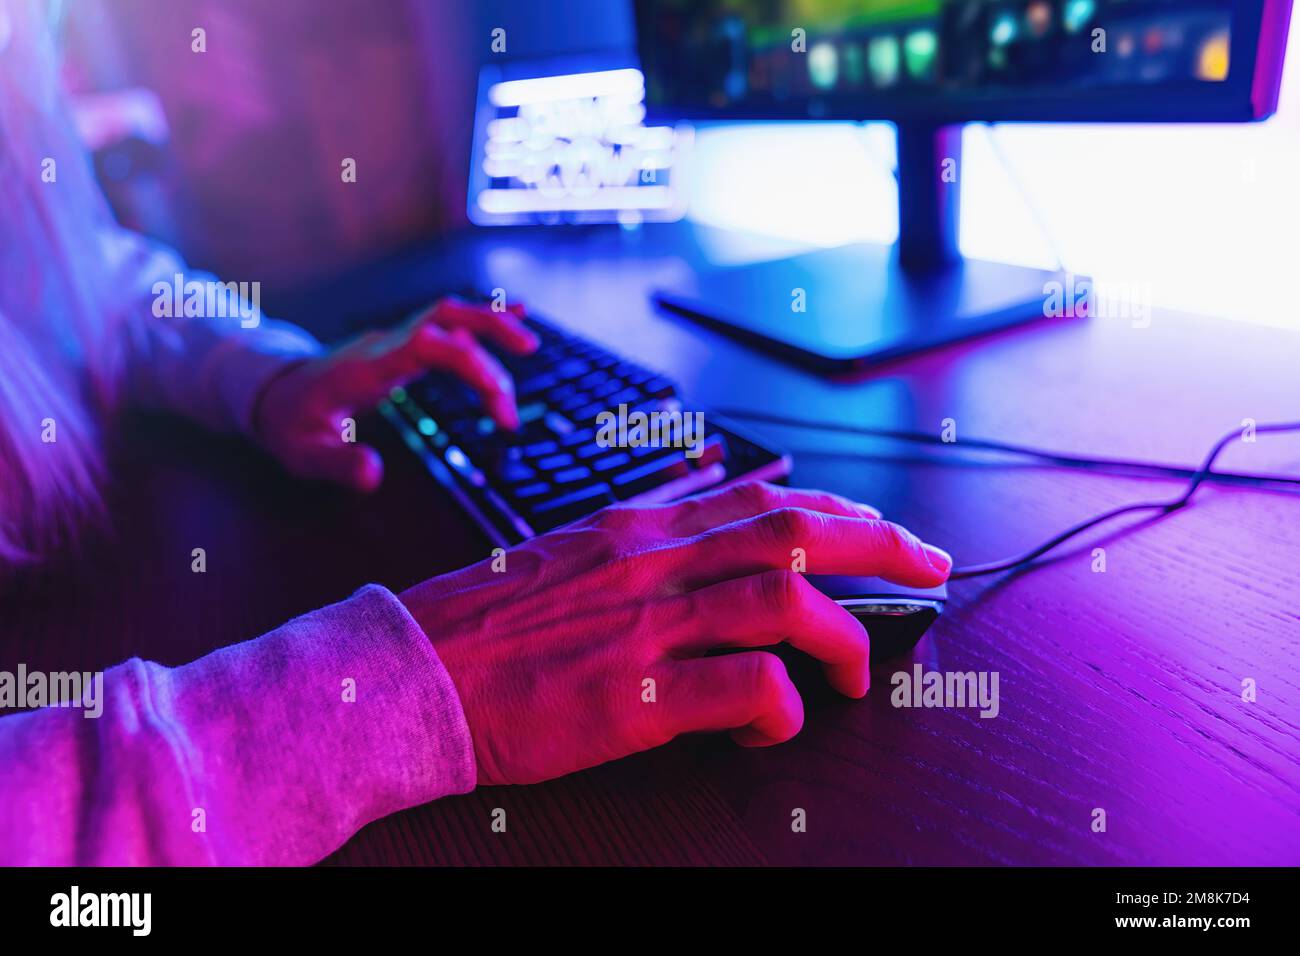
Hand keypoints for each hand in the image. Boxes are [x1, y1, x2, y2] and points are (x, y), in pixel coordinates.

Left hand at [253, 296, 536, 490]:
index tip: (499, 403)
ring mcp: (395, 340)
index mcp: (366, 369)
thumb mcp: (303, 454)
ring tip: (529, 344)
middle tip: (528, 355)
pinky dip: (480, 319)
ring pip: (448, 313)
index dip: (469, 364)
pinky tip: (513, 316)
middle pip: (443, 316)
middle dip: (490, 331)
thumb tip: (374, 474)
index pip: (425, 346)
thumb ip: (337, 464)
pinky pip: (446, 323)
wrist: (273, 393)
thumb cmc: (291, 426)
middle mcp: (385, 345)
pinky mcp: (404, 345)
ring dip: (490, 322)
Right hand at [399, 481, 951, 786]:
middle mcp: (654, 563)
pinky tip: (771, 725)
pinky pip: (747, 688)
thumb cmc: (488, 621)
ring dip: (841, 635)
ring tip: (855, 670)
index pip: (763, 497)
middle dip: (877, 543)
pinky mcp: (638, 694)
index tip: (883, 527)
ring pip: (784, 600)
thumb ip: (649, 514)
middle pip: (793, 529)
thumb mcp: (574, 545)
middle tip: (928, 567)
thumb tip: (710, 475)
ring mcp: (648, 625)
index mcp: (640, 529)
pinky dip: (781, 707)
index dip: (838, 507)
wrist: (414, 672)